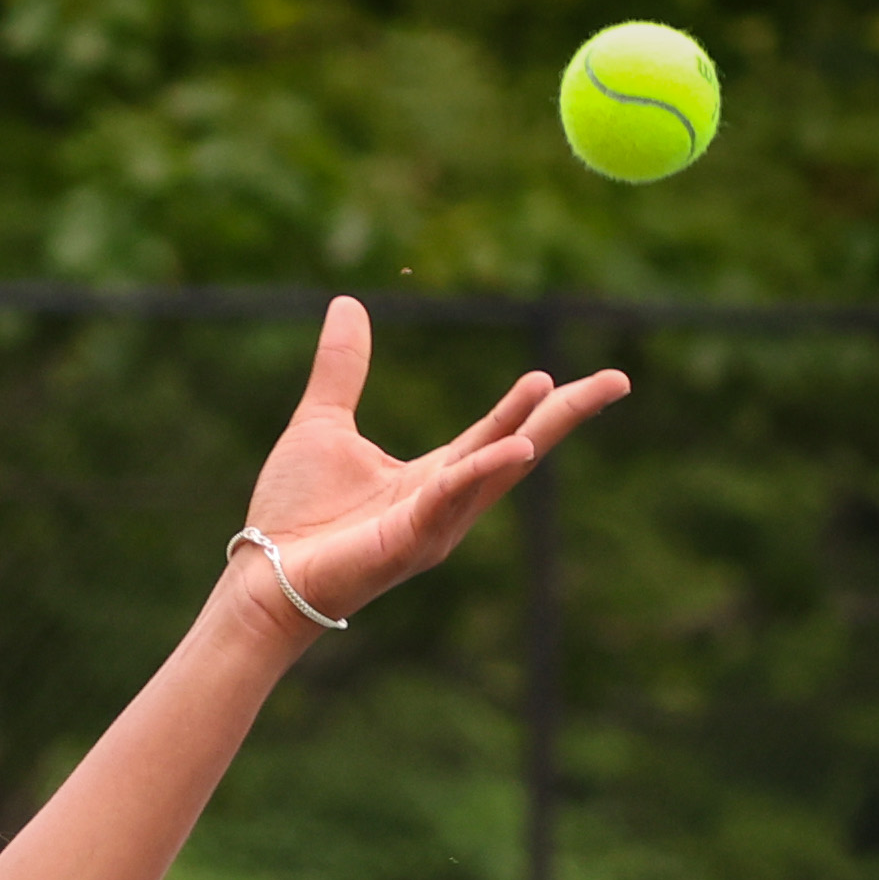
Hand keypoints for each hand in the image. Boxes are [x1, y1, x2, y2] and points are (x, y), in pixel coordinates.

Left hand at [233, 297, 630, 631]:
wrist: (262, 576)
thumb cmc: (294, 515)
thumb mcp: (322, 423)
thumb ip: (342, 369)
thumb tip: (348, 304)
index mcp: (435, 475)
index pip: (505, 431)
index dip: (548, 403)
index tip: (605, 378)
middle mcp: (447, 502)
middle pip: (518, 450)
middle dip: (564, 415)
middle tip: (617, 380)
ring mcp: (432, 527)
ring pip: (489, 474)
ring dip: (520, 432)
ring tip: (549, 388)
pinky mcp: (407, 545)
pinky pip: (449, 503)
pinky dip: (478, 474)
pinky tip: (511, 450)